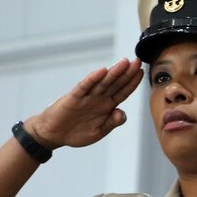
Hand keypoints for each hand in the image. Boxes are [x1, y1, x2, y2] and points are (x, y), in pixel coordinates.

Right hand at [26, 57, 143, 148]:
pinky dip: (93, 79)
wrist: (53, 134)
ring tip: (125, 62)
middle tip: (138, 61)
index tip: (142, 72)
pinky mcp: (74, 97)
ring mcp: (87, 96)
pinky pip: (85, 87)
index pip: (123, 91)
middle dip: (127, 73)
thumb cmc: (76, 132)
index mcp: (107, 106)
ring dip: (114, 72)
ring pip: (103, 82)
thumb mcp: (99, 131)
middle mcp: (99, 98)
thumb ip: (112, 123)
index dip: (132, 83)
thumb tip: (122, 113)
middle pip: (116, 83)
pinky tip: (101, 71)